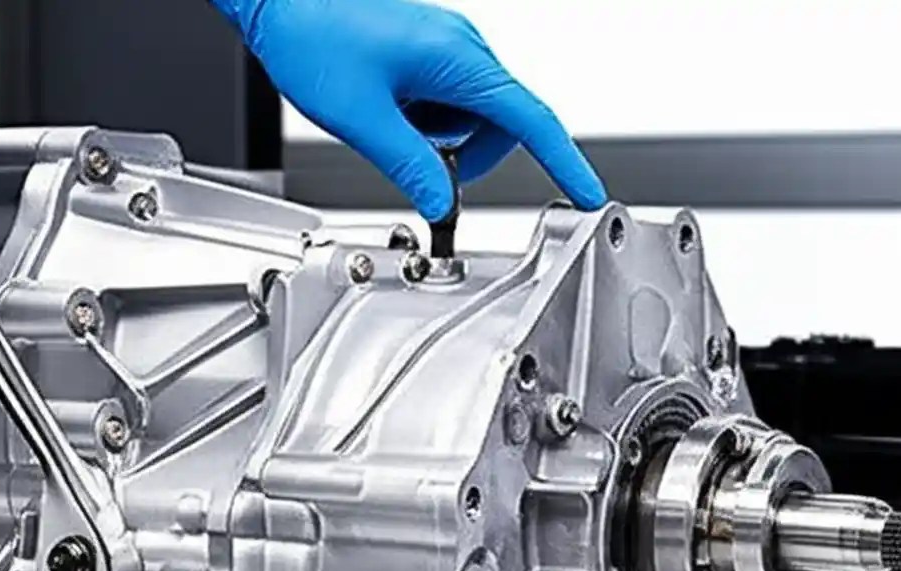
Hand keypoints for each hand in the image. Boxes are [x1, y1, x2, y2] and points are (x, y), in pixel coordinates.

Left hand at [212, 0, 607, 221]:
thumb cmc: (312, 36)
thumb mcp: (362, 119)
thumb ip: (411, 167)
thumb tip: (443, 204)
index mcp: (459, 60)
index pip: (532, 121)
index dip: (565, 163)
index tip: (588, 193)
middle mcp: (464, 49)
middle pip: (500, 127)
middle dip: (467, 159)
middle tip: (421, 167)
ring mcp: (448, 48)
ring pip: (472, 119)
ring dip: (441, 140)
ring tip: (390, 127)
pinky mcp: (429, 52)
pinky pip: (447, 102)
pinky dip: (426, 121)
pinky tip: (388, 112)